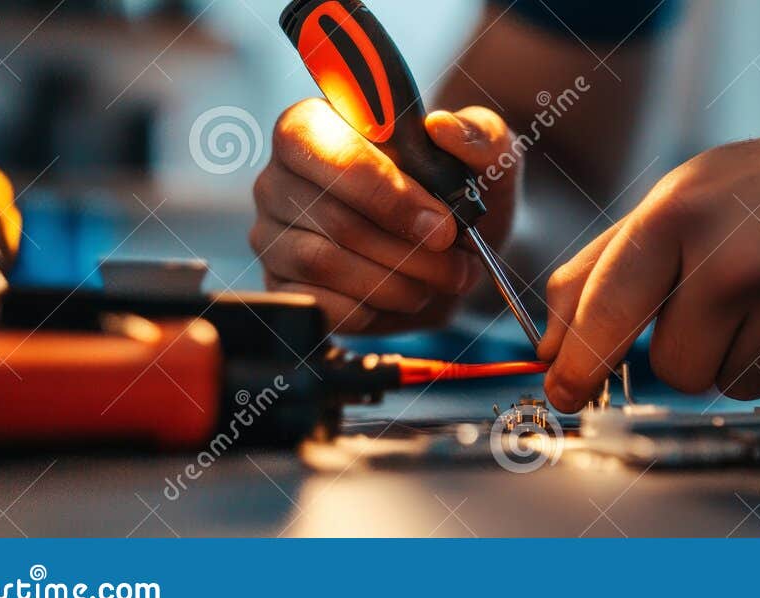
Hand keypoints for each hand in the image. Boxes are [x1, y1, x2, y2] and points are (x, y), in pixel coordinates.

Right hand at [251, 99, 519, 332]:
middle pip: (334, 217)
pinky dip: (370, 309)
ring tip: (438, 279)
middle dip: (409, 249)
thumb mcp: (485, 155)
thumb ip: (476, 134)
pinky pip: (317, 304)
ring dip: (396, 282)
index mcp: (318, 126)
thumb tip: (441, 127)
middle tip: (456, 260)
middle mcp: (282, 178)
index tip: (442, 225)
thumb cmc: (457, 191)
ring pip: (323, 263)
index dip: (386, 192)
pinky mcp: (281, 285)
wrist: (454, 250)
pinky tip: (398, 295)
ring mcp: (273, 234)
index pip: (328, 150)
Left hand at [537, 122, 759, 410]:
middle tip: (746, 293)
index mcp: (684, 213)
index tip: (567, 391)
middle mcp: (741, 256)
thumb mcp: (688, 194)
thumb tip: (551, 344)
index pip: (605, 313)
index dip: (581, 364)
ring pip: (742, 385)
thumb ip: (608, 267)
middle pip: (678, 369)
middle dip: (703, 347)